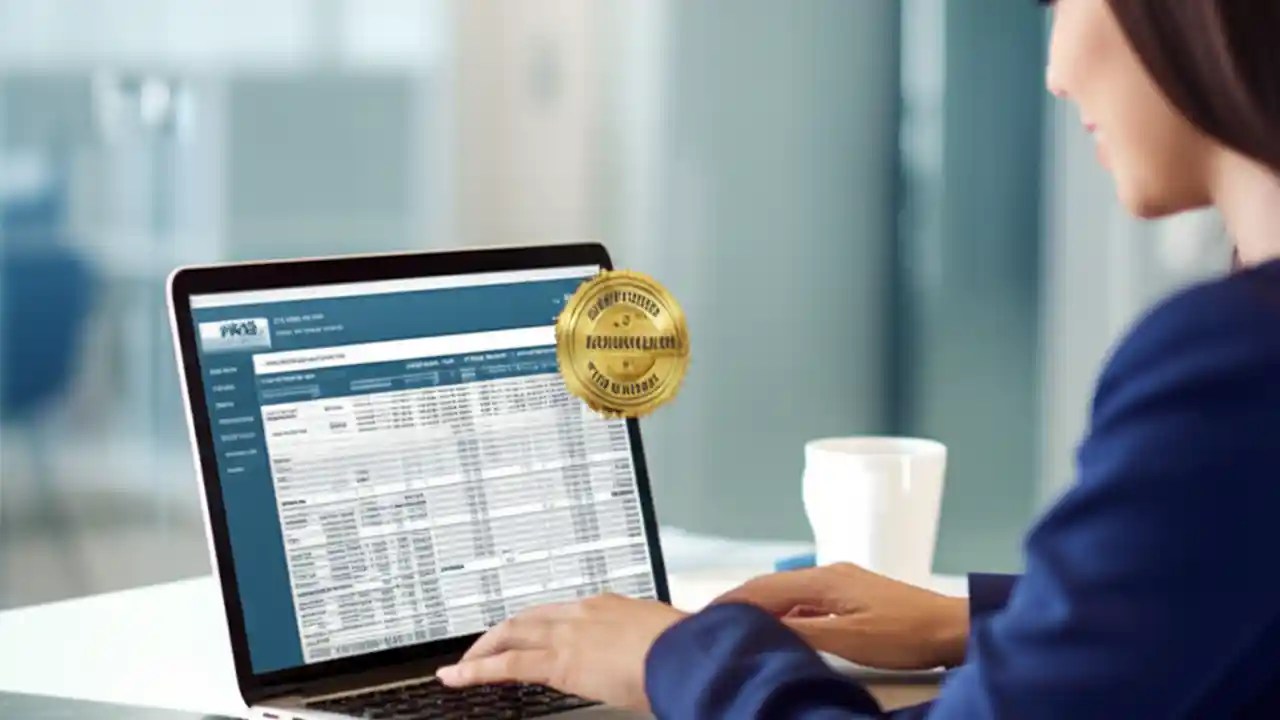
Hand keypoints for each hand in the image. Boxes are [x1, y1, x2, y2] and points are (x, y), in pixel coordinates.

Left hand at [437, 594, 687, 711]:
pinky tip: (458, 678)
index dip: (539, 623)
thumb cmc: (685, 651)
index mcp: (608, 605)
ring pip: (511, 636)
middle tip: (483, 646)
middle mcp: (582, 613)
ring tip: (463, 665)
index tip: (530, 633)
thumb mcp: (669, 640)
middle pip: (528, 618)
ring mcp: (568, 634)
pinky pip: (506, 664)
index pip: (561, 612)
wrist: (686, 655)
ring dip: (482, 650)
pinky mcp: (559, 661)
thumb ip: (658, 641)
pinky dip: (477, 670)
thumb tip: (679, 641)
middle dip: (502, 632)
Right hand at [713, 563, 968, 669]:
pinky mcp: (852, 595)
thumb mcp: (849, 641)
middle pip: (771, 587)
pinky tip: (780, 631)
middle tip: (712, 624)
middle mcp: (828, 573)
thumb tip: (762, 630)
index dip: (731, 603)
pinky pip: (806, 601)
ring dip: (762, 610)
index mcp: (824, 579)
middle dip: (740, 603)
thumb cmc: (906, 633)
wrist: (951, 628)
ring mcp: (841, 582)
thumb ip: (803, 634)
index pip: (763, 589)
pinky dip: (785, 615)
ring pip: (788, 595)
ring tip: (739, 630)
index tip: (704, 617)